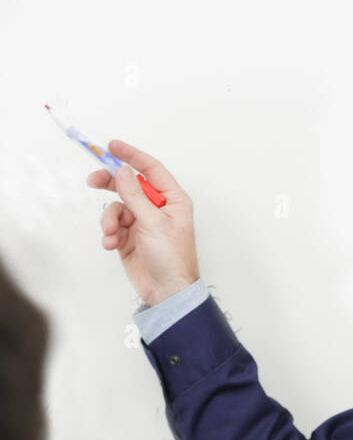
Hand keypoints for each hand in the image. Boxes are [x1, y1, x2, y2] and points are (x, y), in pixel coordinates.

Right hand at [87, 139, 199, 306]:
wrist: (167, 293)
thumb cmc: (172, 259)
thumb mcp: (153, 223)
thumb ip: (134, 195)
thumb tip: (123, 171)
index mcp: (173, 200)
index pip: (151, 169)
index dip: (132, 156)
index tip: (112, 146)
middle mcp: (158, 208)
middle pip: (129, 185)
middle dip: (110, 184)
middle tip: (92, 181)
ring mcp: (142, 223)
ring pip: (117, 207)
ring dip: (109, 219)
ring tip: (111, 234)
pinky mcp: (130, 238)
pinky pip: (113, 226)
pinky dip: (110, 234)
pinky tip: (111, 244)